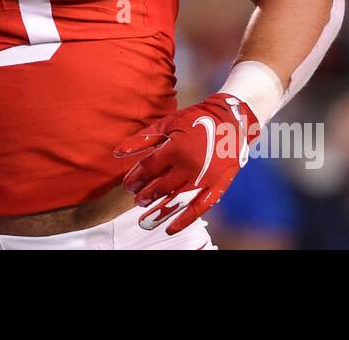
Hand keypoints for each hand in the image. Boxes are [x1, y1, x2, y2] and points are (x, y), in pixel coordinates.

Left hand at [113, 93, 258, 234]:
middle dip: (145, 196)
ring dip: (158, 213)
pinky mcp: (218, 185)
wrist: (231, 119)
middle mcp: (188, 166)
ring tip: (145, 221)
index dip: (135, 179)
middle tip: (138, 201)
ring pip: (176, 201)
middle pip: (160, 187)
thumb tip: (116, 154)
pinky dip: (185, 220)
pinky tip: (171, 228)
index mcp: (175, 149)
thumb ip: (141, 140)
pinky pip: (200, 207)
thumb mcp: (167, 124)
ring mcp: (204, 178)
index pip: (148, 170)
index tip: (128, 186)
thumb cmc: (195, 120)